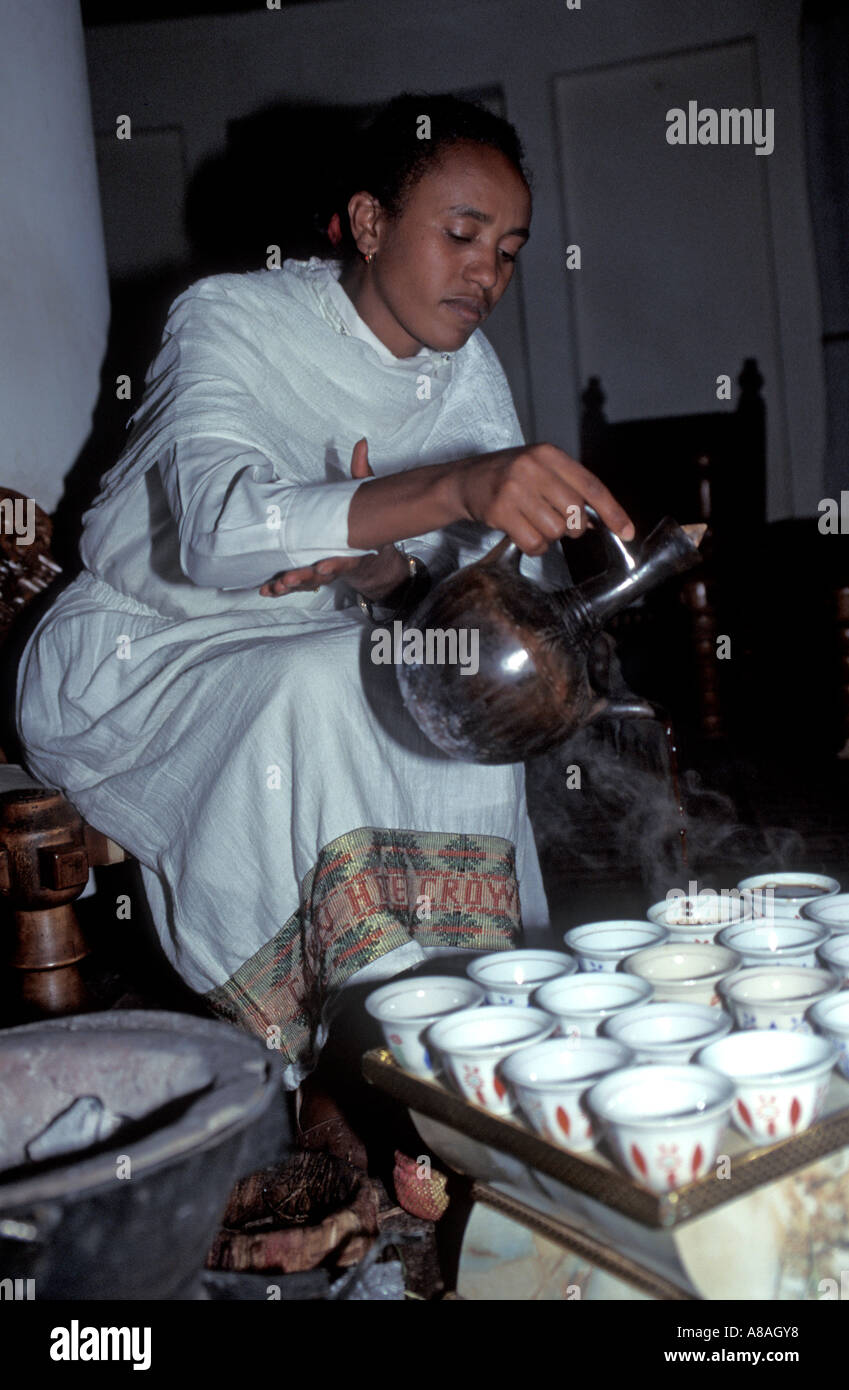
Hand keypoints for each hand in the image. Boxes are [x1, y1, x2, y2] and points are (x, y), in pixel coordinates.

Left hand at [260, 437, 407, 597]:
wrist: (371, 558)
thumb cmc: (364, 527)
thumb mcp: (366, 500)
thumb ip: (363, 474)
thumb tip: (361, 443)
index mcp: (352, 551)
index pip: (344, 560)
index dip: (334, 564)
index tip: (322, 565)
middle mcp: (337, 565)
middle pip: (320, 576)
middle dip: (304, 578)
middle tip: (289, 579)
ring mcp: (323, 573)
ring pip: (306, 583)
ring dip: (289, 585)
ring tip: (274, 586)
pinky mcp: (311, 575)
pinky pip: (296, 584)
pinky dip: (280, 588)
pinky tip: (265, 590)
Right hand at [453, 443, 633, 555]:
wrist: (464, 480)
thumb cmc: (508, 477)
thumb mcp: (540, 469)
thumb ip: (569, 487)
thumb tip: (601, 520)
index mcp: (549, 454)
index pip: (591, 486)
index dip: (613, 511)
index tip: (627, 531)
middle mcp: (533, 467)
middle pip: (576, 513)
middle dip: (572, 526)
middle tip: (555, 520)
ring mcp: (514, 488)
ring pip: (555, 531)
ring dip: (549, 536)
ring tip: (532, 522)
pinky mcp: (500, 511)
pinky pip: (534, 543)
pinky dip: (533, 546)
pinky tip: (522, 533)